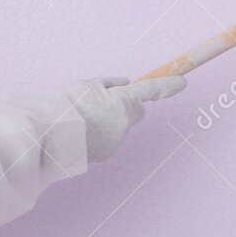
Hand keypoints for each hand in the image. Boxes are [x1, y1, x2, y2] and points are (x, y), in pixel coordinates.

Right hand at [68, 75, 186, 162]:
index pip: (151, 90)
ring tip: (82, 118)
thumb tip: (125, 83)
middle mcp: (125, 123)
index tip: (183, 82)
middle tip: (105, 101)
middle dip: (126, 106)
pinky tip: (80, 131)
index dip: (167, 85)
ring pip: (118, 126)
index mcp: (124, 101)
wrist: (52, 136)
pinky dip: (97, 134)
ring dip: (106, 120)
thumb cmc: (69, 106)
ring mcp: (116, 141)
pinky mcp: (105, 154)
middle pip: (135, 111)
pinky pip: (106, 139)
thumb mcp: (89, 84)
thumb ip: (110, 84)